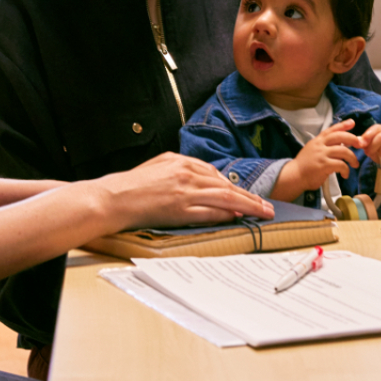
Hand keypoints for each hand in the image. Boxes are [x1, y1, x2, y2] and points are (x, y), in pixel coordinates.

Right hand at [96, 152, 272, 230]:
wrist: (112, 198)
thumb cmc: (130, 186)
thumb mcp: (156, 168)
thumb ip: (179, 171)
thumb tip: (202, 181)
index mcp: (179, 161)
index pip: (214, 173)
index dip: (234, 186)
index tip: (247, 195)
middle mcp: (185, 174)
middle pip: (226, 185)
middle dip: (250, 196)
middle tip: (267, 205)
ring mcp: (184, 192)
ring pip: (225, 197)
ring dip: (247, 206)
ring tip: (262, 213)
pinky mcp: (180, 209)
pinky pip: (210, 212)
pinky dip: (226, 215)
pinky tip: (238, 219)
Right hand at [273, 119, 361, 200]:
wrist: (294, 176)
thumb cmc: (305, 165)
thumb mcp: (313, 150)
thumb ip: (325, 146)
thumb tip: (341, 145)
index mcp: (317, 140)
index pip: (331, 130)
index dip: (342, 125)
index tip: (352, 123)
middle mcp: (320, 145)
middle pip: (340, 137)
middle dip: (353, 139)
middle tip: (360, 144)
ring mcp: (321, 155)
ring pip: (343, 151)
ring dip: (353, 158)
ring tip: (355, 164)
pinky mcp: (324, 165)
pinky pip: (341, 165)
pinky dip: (346, 170)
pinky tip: (345, 174)